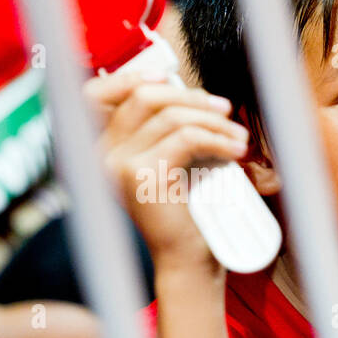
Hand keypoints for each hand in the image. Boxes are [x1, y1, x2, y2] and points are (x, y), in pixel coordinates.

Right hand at [84, 69, 248, 272]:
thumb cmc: (182, 214)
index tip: (172, 76)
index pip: (100, 95)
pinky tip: (236, 149)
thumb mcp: (168, 162)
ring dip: (213, 120)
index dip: (135, 77)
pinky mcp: (144, 175)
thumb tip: (187, 93)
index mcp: (102, 149)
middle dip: (190, 97)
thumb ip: (164, 131)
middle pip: (144, 97)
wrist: (184, 260)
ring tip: (237, 136)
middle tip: (224, 109)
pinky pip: (186, 138)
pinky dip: (218, 138)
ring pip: (171, 116)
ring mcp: (120, 164)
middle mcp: (102, 154)